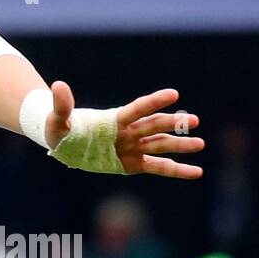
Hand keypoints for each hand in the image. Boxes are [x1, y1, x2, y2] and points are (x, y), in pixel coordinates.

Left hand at [46, 80, 204, 178]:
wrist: (62, 143)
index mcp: (114, 119)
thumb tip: (58, 86)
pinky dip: (176, 169)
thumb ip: (62, 104)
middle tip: (194, 120)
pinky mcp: (132, 164)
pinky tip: (196, 171)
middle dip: (172, 124)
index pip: (137, 109)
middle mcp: (127, 132)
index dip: (154, 102)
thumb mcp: (58, 118)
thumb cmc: (60, 127)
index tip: (174, 94)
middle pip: (154, 126)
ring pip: (160, 145)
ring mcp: (132, 148)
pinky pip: (158, 167)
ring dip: (179, 145)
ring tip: (200, 143)